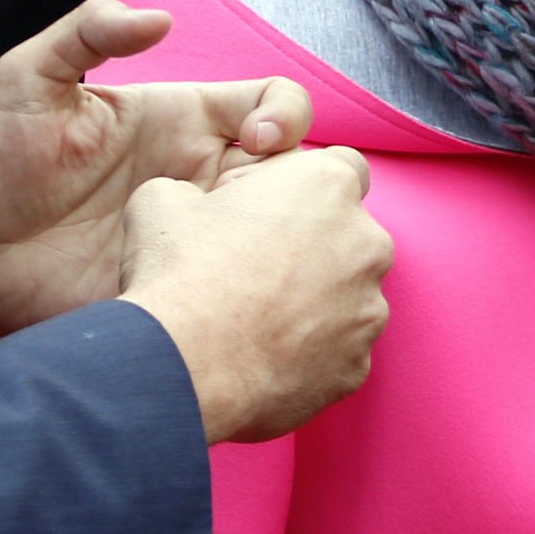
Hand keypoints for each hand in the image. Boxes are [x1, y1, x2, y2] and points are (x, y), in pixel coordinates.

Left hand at [0, 0, 307, 344]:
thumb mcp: (30, 78)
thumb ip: (88, 32)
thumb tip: (160, 18)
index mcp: (182, 123)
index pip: (274, 105)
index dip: (286, 115)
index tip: (256, 140)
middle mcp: (198, 180)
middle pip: (295, 177)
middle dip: (299, 188)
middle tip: (252, 206)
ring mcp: (190, 241)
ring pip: (278, 243)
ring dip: (280, 245)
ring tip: (237, 253)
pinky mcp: (172, 293)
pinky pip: (230, 300)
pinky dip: (241, 298)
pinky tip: (210, 294)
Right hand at [123, 144, 391, 443]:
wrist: (181, 366)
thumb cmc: (179, 272)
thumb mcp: (165, 198)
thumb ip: (202, 189)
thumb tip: (196, 204)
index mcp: (329, 186)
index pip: (342, 167)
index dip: (302, 185)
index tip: (267, 209)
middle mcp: (366, 242)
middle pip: (348, 235)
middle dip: (312, 246)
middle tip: (255, 268)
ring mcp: (369, 308)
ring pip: (347, 296)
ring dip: (314, 301)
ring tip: (256, 319)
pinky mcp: (357, 365)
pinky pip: (339, 350)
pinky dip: (310, 352)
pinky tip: (264, 356)